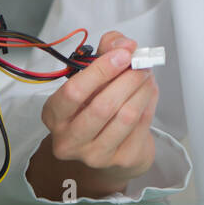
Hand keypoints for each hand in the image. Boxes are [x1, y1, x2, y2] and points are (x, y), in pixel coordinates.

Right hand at [39, 29, 158, 178]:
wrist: (110, 145)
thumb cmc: (95, 103)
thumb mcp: (93, 73)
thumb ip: (106, 49)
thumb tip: (125, 44)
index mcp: (54, 115)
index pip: (73, 92)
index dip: (101, 70)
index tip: (122, 54)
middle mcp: (70, 139)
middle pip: (102, 107)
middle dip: (127, 79)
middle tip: (140, 63)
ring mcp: (95, 154)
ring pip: (125, 116)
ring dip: (142, 89)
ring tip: (146, 75)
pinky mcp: (121, 160)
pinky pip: (141, 126)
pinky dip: (149, 103)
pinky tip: (149, 91)